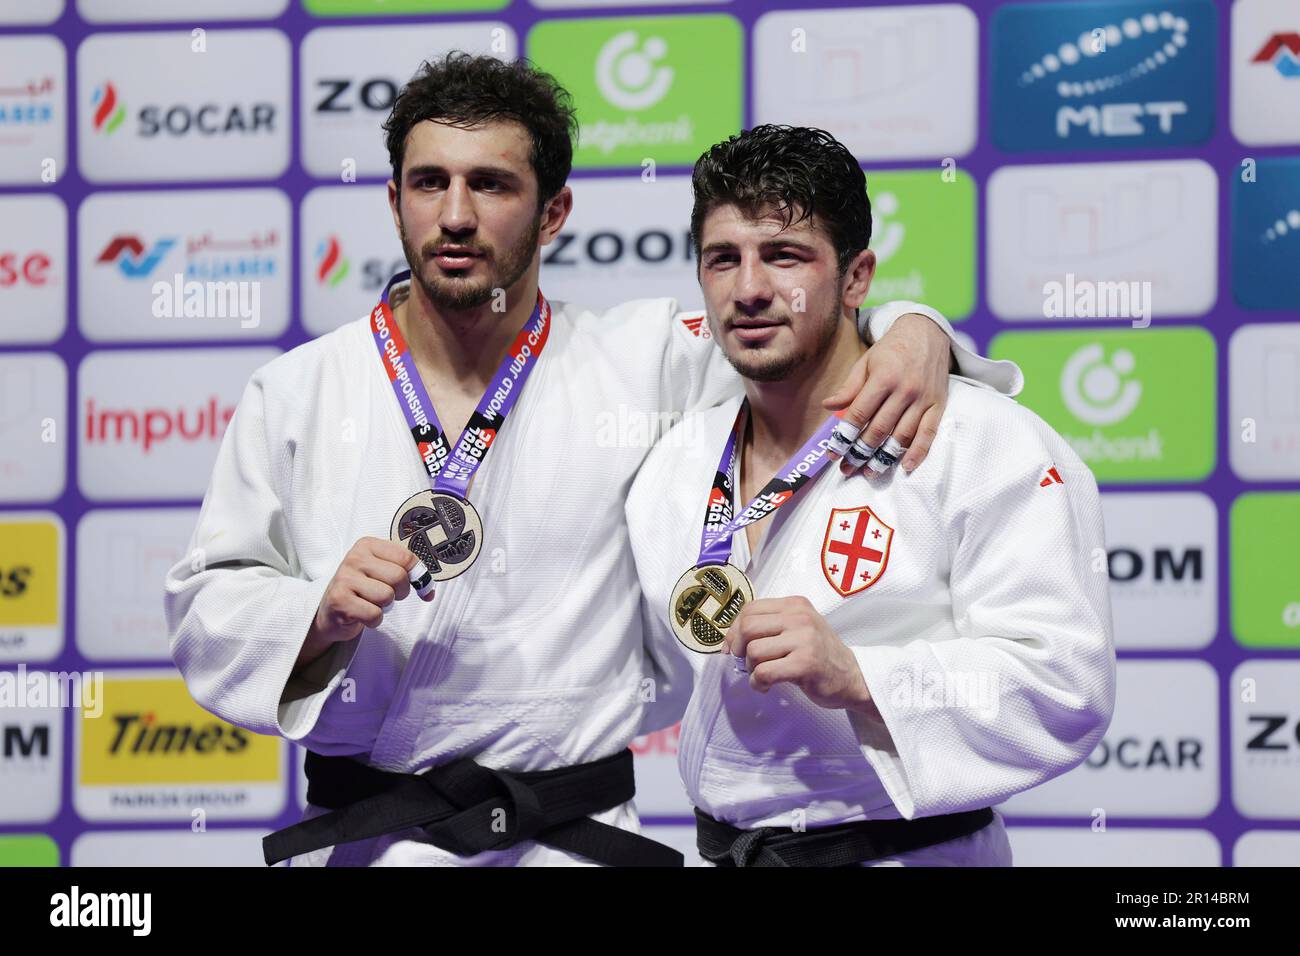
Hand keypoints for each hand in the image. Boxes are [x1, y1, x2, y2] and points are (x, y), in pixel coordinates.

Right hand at [296, 537, 429, 667]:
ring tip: (371, 602)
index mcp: (367, 545)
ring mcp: (344, 579)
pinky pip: (374, 615)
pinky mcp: (340, 601)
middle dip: (400, 592)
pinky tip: (362, 613)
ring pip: (387, 596)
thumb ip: (407, 573)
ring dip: (385, 606)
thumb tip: (429, 590)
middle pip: (398, 577)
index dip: (418, 575)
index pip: (406, 557)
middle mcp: (354, 558)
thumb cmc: (362, 589)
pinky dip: (374, 620)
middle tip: (388, 595)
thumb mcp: (382, 571)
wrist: (331, 611)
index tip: (416, 584)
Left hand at [724, 596, 875, 713]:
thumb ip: (771, 626)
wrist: (852, 677)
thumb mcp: (799, 628)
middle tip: (744, 662)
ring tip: (761, 675)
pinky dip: (757, 683)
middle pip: (748, 627)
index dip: (734, 629)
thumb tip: (731, 639)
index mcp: (796, 605)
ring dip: (750, 669)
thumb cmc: (820, 654)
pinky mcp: (805, 664)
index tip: (733, 646)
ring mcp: (804, 640)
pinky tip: (765, 687)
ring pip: (754, 651)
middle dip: (738, 647)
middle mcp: (800, 617)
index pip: (750, 608)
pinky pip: (764, 672)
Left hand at [822, 312, 953, 474]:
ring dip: (884, 459)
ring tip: (869, 473)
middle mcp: (904, 391)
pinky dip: (918, 452)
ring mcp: (923, 400)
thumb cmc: (891, 350)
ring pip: (901, 436)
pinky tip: (906, 467)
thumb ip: (849, 387)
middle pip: (878, 430)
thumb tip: (828, 406)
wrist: (926, 333)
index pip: (859, 414)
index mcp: (883, 378)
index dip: (844, 436)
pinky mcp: (937, 406)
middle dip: (859, 453)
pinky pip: (929, 434)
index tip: (833, 453)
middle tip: (847, 469)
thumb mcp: (866, 362)